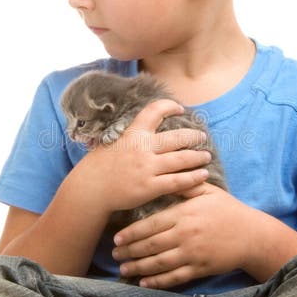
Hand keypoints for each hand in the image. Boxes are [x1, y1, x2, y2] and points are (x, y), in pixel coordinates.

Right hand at [76, 98, 211, 215]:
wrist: (89, 190)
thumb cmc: (99, 166)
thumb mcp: (112, 141)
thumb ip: (131, 134)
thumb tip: (145, 126)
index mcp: (133, 133)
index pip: (154, 111)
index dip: (170, 106)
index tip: (180, 108)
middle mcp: (142, 148)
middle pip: (177, 137)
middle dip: (193, 136)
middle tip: (202, 137)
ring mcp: (147, 168)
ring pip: (182, 159)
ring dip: (198, 157)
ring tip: (206, 156)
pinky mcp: (150, 187)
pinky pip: (178, 181)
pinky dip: (194, 178)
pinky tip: (203, 176)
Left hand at [111, 183, 255, 288]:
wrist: (252, 235)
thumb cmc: (229, 210)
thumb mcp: (208, 191)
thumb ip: (186, 186)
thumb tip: (167, 176)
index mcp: (184, 214)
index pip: (151, 225)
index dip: (132, 233)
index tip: (117, 238)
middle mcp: (185, 234)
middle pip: (151, 245)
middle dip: (130, 251)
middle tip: (115, 254)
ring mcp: (192, 253)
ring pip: (159, 263)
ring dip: (139, 267)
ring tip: (124, 269)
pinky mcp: (200, 268)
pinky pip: (175, 277)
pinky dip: (158, 281)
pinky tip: (144, 282)